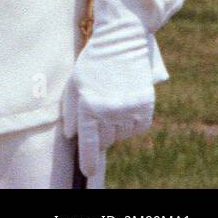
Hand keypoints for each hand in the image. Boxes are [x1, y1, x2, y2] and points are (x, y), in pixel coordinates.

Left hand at [62, 0, 157, 186]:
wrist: (122, 44)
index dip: (88, 160)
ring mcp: (130, 111)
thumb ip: (71, 111)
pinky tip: (124, 104)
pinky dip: (130, 123)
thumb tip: (72, 136)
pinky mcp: (146, 109)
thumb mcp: (74, 84)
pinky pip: (136, 129)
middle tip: (96, 112)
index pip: (88, 142)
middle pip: (104, 140)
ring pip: (120, 135)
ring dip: (114, 127)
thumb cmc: (93, 63)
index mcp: (88, 105)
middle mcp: (110, 112)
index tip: (88, 173)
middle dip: (98, 133)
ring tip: (110, 102)